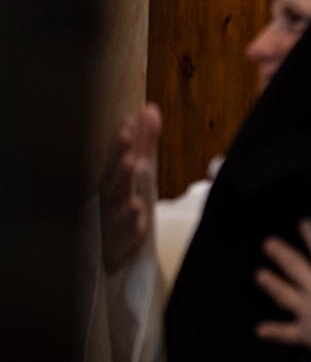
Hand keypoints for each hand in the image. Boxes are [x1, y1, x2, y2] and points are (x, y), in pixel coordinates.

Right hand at [100, 104, 161, 274]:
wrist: (118, 253)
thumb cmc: (125, 204)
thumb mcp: (141, 172)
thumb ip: (145, 142)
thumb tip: (149, 108)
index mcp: (114, 178)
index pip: (116, 156)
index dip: (122, 140)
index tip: (128, 122)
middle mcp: (110, 196)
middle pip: (114, 174)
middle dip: (119, 156)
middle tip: (127, 139)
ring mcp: (113, 218)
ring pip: (117, 199)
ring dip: (123, 181)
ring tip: (132, 164)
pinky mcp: (121, 240)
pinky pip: (125, 230)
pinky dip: (130, 219)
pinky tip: (138, 207)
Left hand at [255, 220, 310, 354]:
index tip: (303, 223)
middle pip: (294, 268)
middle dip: (281, 254)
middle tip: (268, 244)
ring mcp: (308, 312)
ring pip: (284, 295)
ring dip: (272, 284)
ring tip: (260, 275)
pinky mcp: (307, 334)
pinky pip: (286, 332)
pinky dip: (274, 331)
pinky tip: (260, 330)